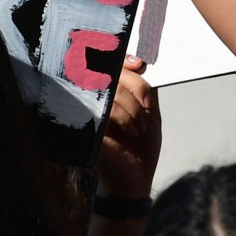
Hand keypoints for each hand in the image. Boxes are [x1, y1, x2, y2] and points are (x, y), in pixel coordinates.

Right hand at [98, 55, 160, 200]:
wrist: (134, 176)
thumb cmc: (140, 146)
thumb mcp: (150, 111)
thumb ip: (145, 86)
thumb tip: (141, 62)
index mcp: (109, 92)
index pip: (111, 63)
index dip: (125, 58)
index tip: (140, 65)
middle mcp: (95, 97)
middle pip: (113, 71)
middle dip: (137, 87)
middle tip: (148, 107)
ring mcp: (88, 109)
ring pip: (112, 89)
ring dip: (133, 108)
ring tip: (139, 128)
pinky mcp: (86, 121)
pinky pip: (105, 105)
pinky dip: (124, 116)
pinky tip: (131, 131)